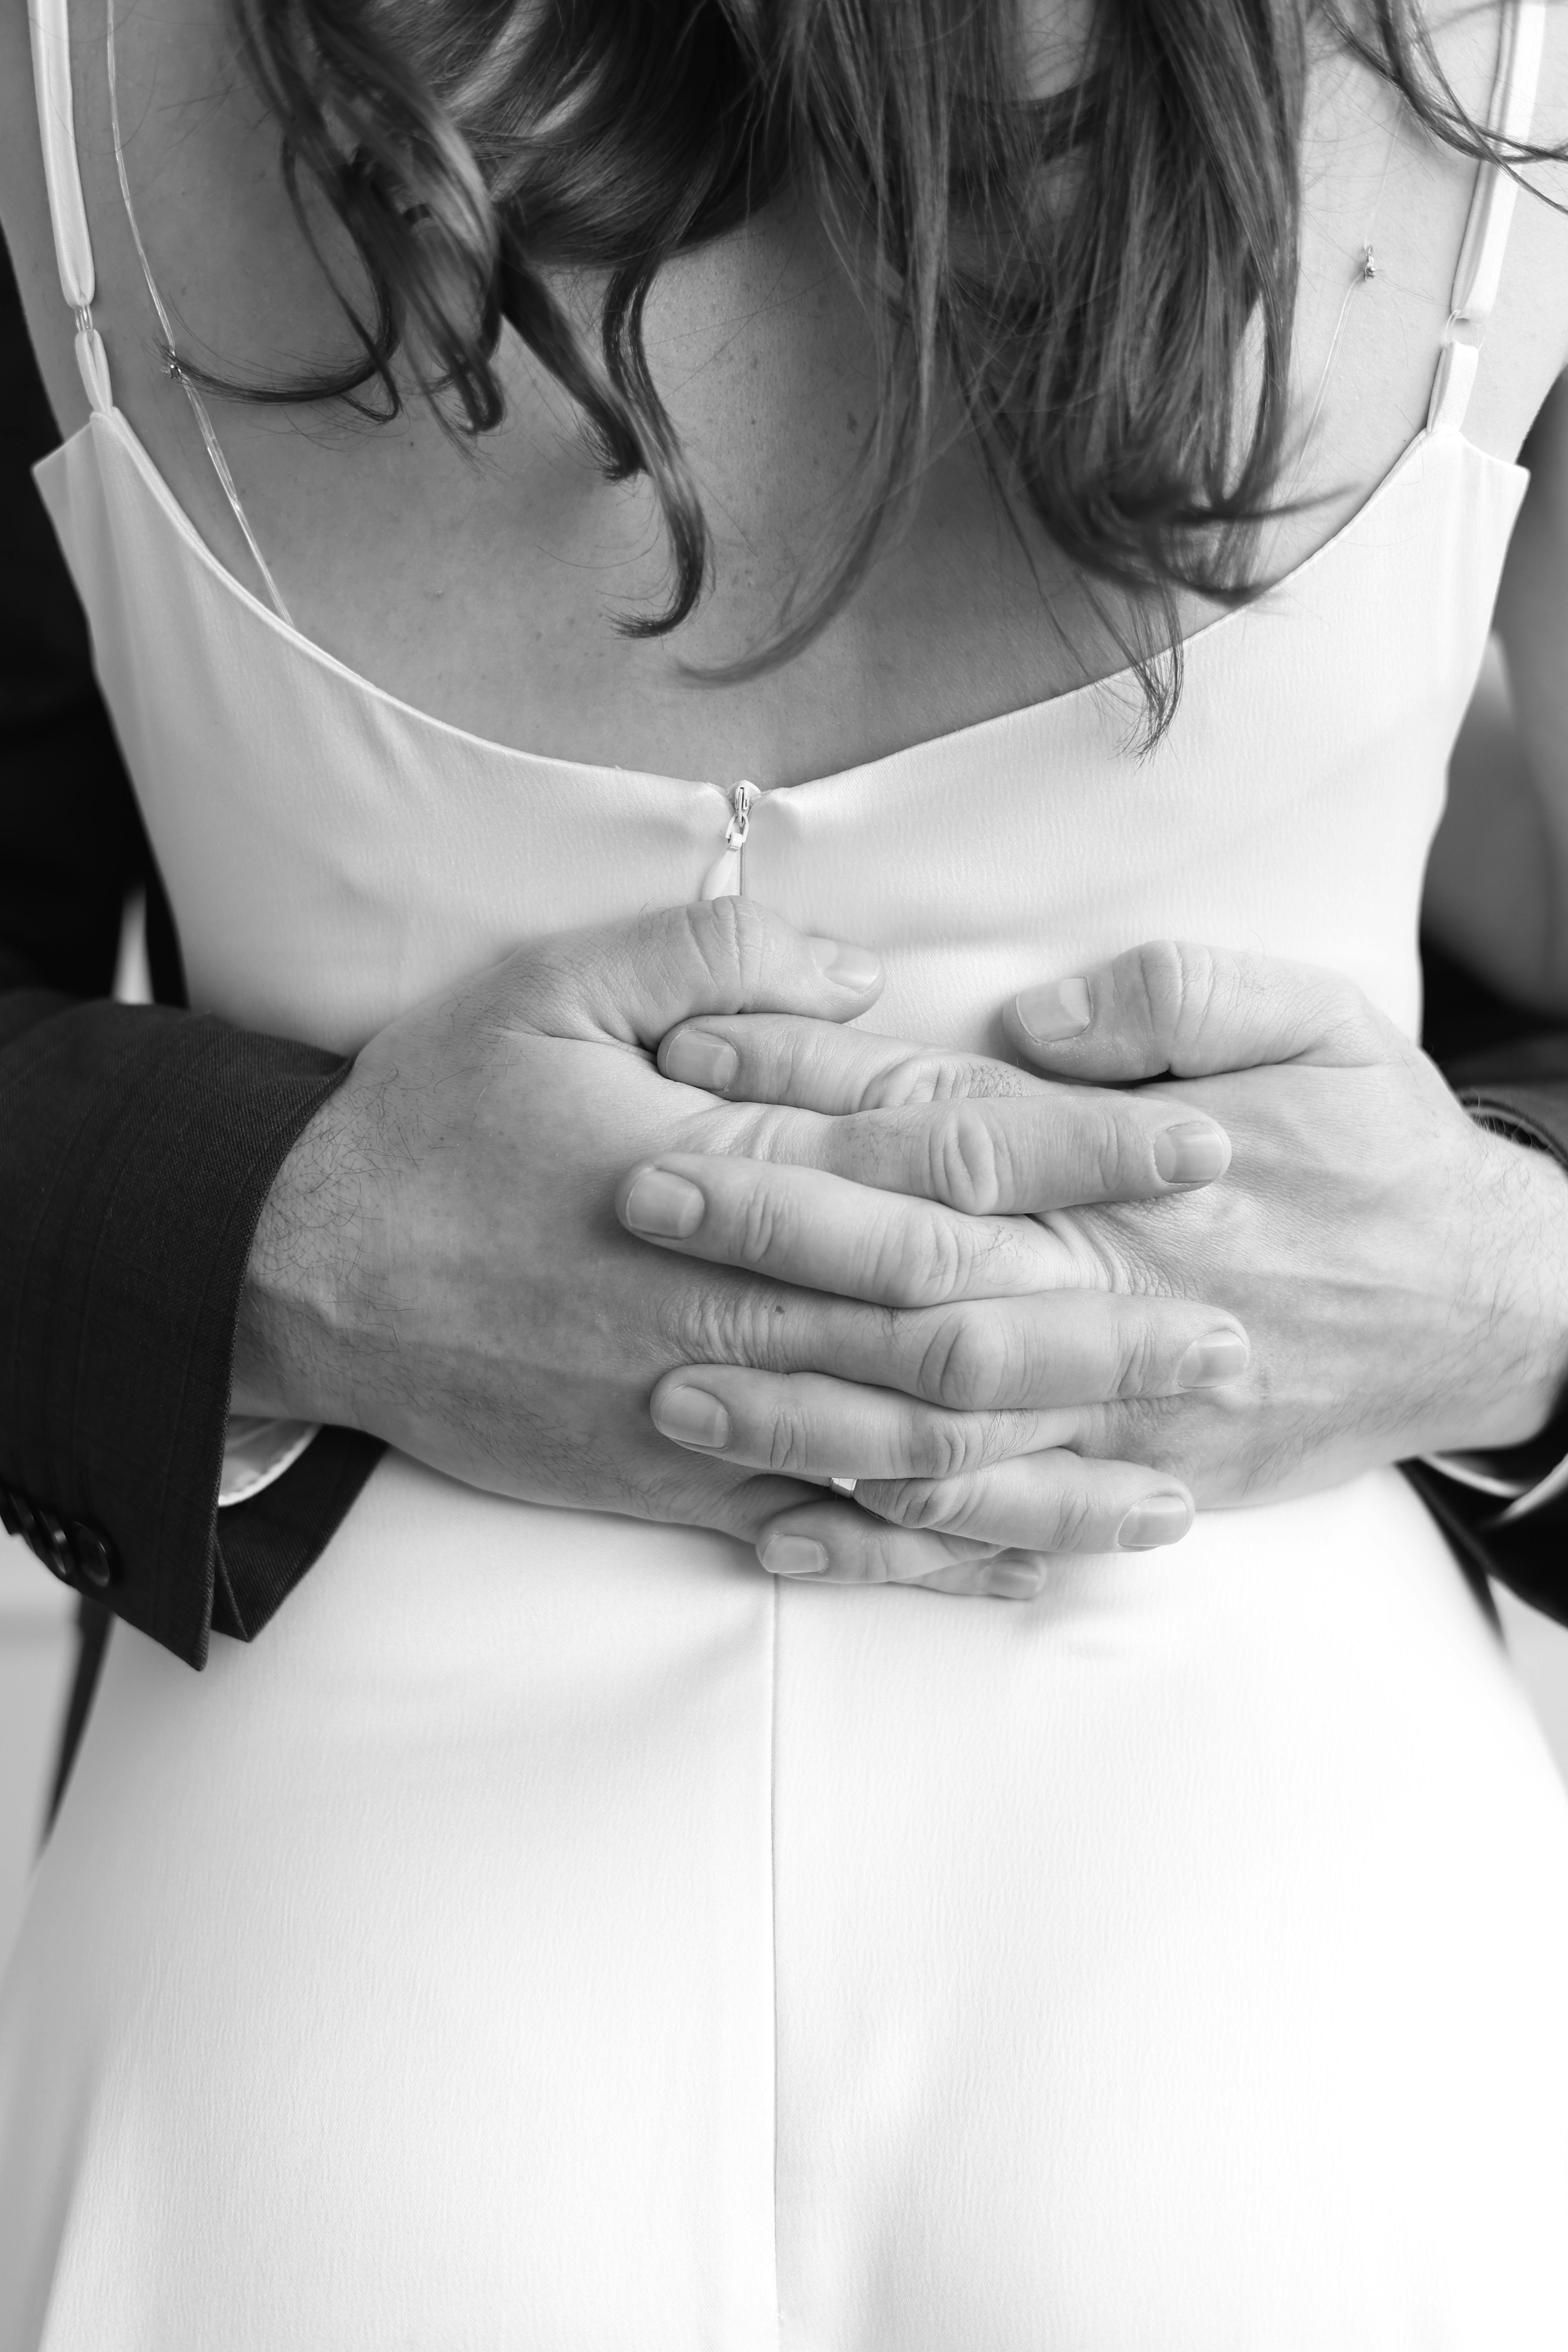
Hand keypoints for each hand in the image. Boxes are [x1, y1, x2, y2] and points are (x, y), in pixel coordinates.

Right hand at [232, 905, 1242, 1591]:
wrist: (309, 1274)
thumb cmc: (433, 1119)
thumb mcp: (545, 984)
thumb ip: (711, 959)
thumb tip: (863, 974)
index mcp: (722, 1169)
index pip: (942, 1163)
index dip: (1083, 1156)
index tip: (1199, 1153)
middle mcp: (731, 1305)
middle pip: (957, 1326)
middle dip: (1109, 1335)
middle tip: (1237, 1337)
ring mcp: (704, 1411)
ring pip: (912, 1452)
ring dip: (1053, 1468)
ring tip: (1176, 1478)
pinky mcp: (671, 1481)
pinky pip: (829, 1529)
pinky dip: (934, 1550)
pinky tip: (1025, 1561)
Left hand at [642, 939, 1567, 1570]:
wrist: (1482, 1304)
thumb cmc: (1386, 1149)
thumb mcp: (1320, 1024)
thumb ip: (1179, 996)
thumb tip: (1036, 1015)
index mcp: (1135, 1167)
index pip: (942, 1119)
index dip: (813, 1084)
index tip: (694, 1057)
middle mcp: (1111, 1286)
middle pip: (913, 1264)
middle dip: (769, 1233)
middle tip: (634, 1199)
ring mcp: (1116, 1399)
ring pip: (931, 1413)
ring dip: (796, 1396)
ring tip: (665, 1383)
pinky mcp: (1130, 1477)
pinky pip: (990, 1524)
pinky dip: (884, 1539)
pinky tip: (778, 1526)